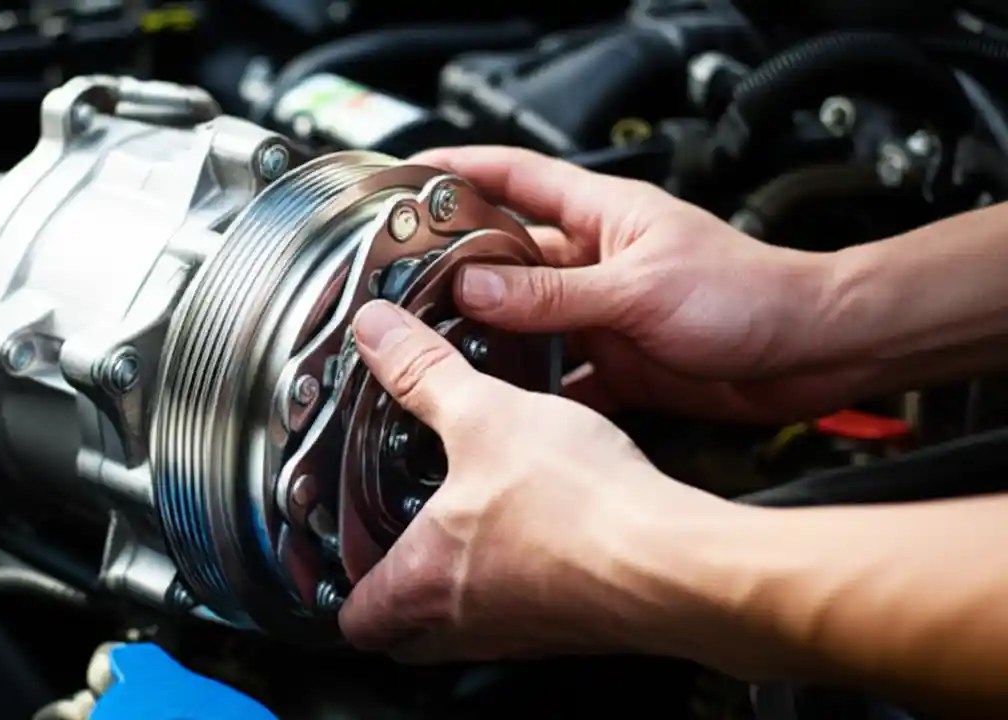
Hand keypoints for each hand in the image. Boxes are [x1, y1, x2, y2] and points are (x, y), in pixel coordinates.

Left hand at [337, 300, 737, 662]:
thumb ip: (423, 373)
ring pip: (465, 625)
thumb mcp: (485, 414)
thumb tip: (377, 334)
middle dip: (393, 593)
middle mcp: (468, 621)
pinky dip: (516, 578)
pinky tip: (537, 526)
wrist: (675, 559)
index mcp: (424, 581)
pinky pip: (525, 613)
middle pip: (405, 636)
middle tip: (395, 542)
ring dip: (456, 583)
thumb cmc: (581, 505)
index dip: (340, 588)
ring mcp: (524, 631)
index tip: (343, 552)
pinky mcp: (573, 625)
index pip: (356, 620)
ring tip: (465, 524)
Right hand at [413, 146, 875, 422]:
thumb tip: (476, 288)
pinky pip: (562, 378)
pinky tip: (507, 410)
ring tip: (442, 353)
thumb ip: (554, 295)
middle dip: (459, 269)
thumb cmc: (749, 294)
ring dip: (493, 338)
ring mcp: (604, 313)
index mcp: (602, 216)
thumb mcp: (639, 288)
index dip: (461, 171)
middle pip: (509, 257)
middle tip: (407, 288)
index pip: (516, 178)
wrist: (810, 354)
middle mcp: (595, 262)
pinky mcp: (620, 361)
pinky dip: (535, 395)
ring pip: (528, 322)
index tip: (411, 178)